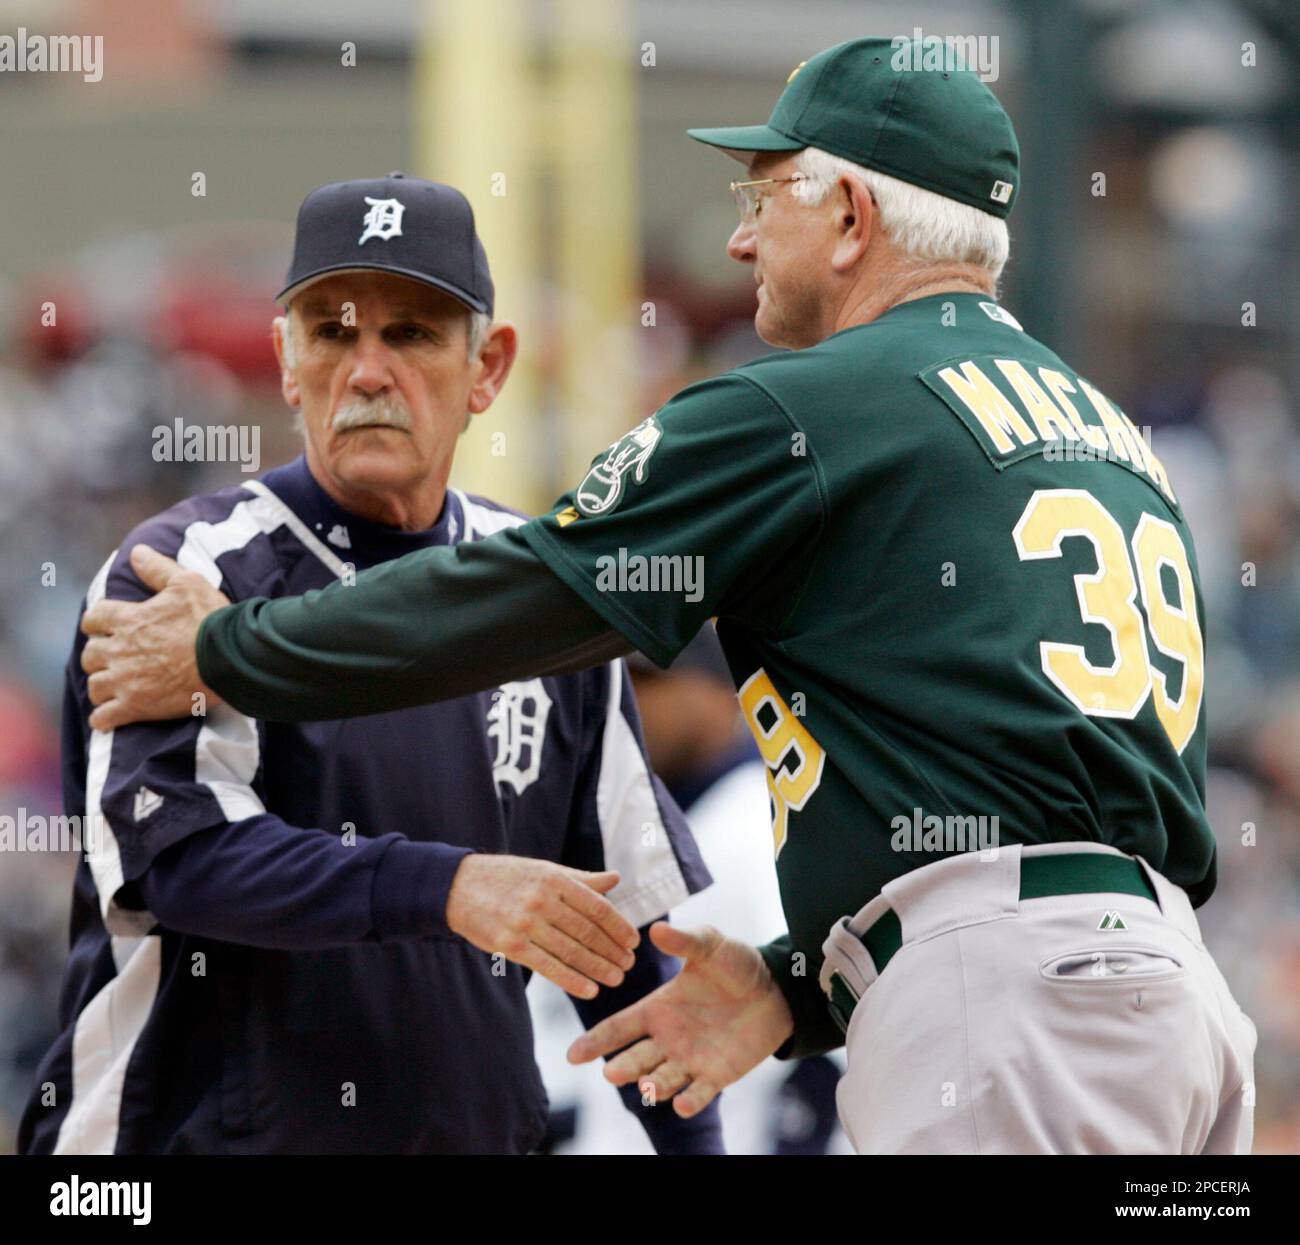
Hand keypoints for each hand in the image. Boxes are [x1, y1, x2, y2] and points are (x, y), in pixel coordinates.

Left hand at [81, 545, 228, 731]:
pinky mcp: (136, 707)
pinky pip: (104, 717)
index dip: (98, 623)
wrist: (228, 658)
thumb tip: (136, 552)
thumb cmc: (211, 619)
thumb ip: (159, 569)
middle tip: (116, 659)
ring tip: (115, 687)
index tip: (108, 628)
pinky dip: (104, 718)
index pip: (94, 619)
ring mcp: (126, 680)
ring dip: (102, 685)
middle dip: (99, 656)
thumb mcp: (188, 583)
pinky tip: (111, 717)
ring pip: (94, 686)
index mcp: (128, 619)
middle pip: (90, 655)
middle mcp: (120, 649)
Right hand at [445, 854, 640, 998]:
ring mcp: (525, 922)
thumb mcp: (544, 869)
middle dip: (611, 950)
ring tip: (616, 979)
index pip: (596, 906)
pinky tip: (589, 989)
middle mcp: (541, 899)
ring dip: (597, 968)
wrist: (457, 886)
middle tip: (629, 964)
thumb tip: (616, 878)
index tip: (633, 941)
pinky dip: (572, 980)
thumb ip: (581, 878)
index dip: (618, 926)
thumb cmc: (507, 877)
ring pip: (570, 950)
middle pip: (586, 931)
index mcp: (554, 878)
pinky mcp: (509, 944)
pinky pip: (547, 966)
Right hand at [566, 922, 794, 1117]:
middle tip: (610, 1072)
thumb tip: (654, 929)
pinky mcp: (717, 1075)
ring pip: (662, 1079)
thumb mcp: (709, 946)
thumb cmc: (736, 964)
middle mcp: (667, 1038)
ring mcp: (690, 1060)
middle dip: (622, 1067)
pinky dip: (689, 1102)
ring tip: (646, 1085)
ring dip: (653, 1085)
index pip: (618, 1028)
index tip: (572, 1056)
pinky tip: (681, 1105)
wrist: (777, 988)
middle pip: (635, 1058)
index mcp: (657, 1008)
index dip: (595, 1041)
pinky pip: (698, 1094)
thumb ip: (683, 941)